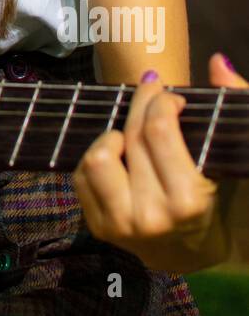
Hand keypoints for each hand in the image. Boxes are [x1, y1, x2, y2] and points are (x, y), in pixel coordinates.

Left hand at [71, 52, 248, 272]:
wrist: (196, 253)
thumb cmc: (221, 199)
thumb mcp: (229, 155)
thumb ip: (234, 102)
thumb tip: (219, 62)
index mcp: (188, 200)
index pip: (158, 130)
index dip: (161, 100)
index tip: (171, 96)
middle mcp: (151, 216)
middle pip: (131, 136)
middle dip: (141, 103)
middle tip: (152, 95)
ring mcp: (122, 225)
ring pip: (97, 156)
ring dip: (113, 136)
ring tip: (132, 135)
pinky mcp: (100, 228)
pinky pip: (81, 175)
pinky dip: (98, 156)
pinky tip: (120, 156)